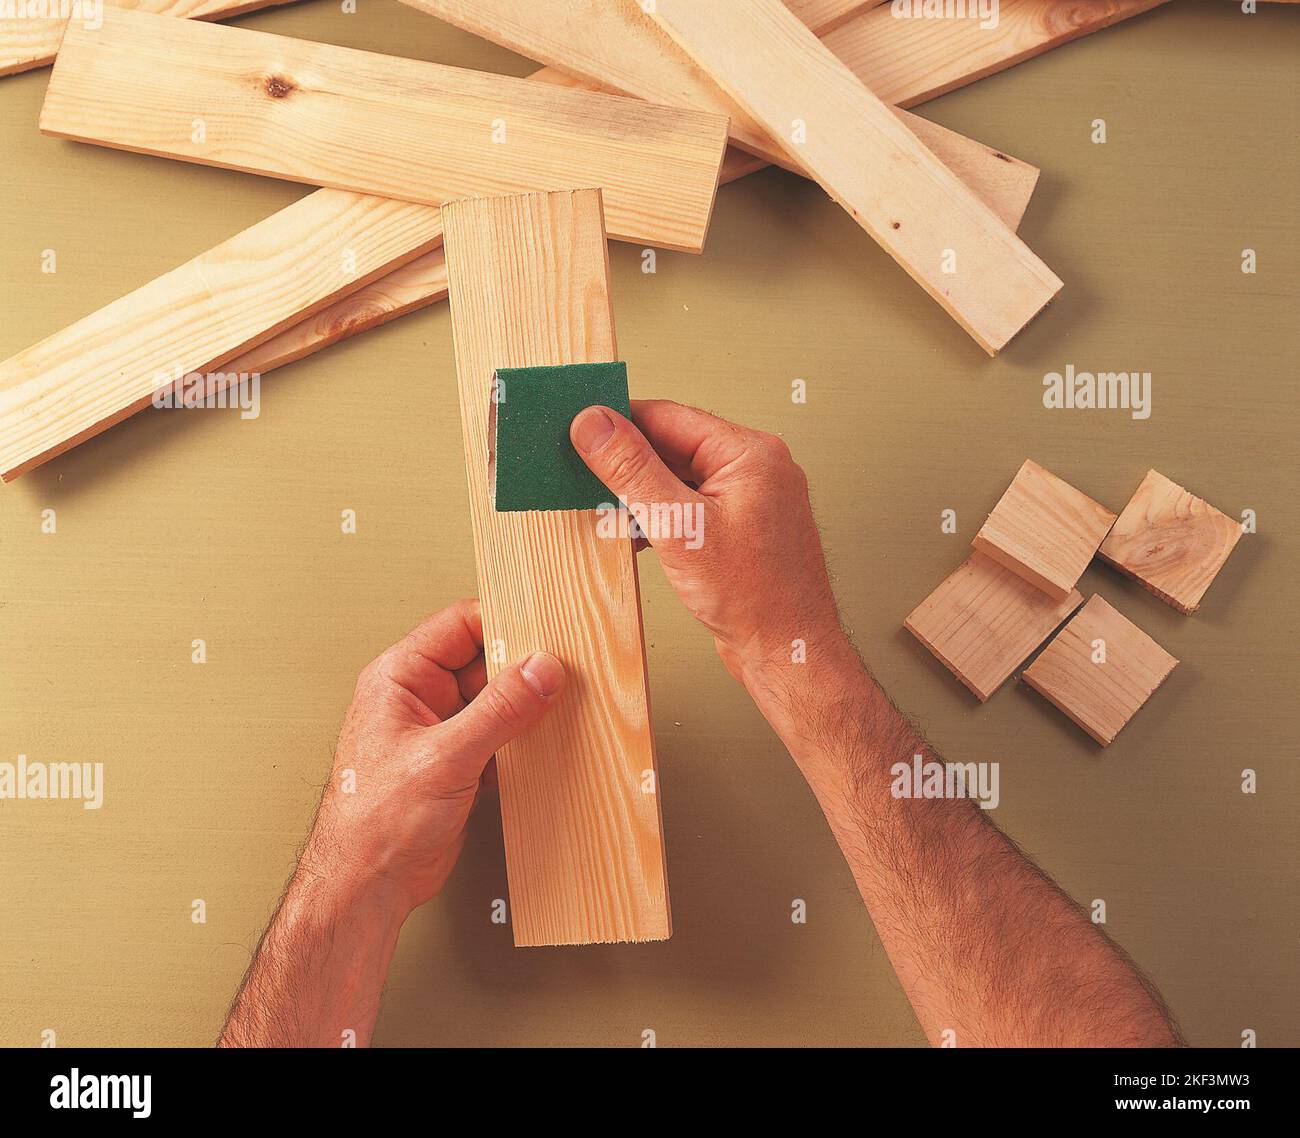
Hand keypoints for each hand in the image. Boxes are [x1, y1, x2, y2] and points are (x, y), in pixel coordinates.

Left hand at [303, 600, 564, 914]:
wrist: (366, 886)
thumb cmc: (373, 822)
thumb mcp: (445, 757)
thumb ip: (499, 710)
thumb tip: (539, 670)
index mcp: (400, 678)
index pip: (459, 625)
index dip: (503, 622)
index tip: (545, 630)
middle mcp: (419, 699)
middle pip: (484, 662)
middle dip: (522, 671)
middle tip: (559, 675)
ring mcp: (440, 732)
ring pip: (496, 702)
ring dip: (524, 710)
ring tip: (553, 713)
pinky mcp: (458, 763)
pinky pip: (499, 737)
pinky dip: (520, 742)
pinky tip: (537, 750)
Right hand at [570, 399, 847, 684]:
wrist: (788, 652)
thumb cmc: (756, 597)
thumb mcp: (678, 526)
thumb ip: (632, 470)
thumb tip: (596, 425)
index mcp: (750, 453)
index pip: (668, 416)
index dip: (618, 423)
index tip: (579, 429)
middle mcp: (755, 468)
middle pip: (672, 444)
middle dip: (627, 463)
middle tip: (584, 474)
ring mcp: (750, 498)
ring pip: (678, 477)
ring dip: (641, 493)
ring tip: (607, 511)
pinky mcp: (740, 527)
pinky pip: (690, 504)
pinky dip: (660, 515)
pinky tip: (635, 533)